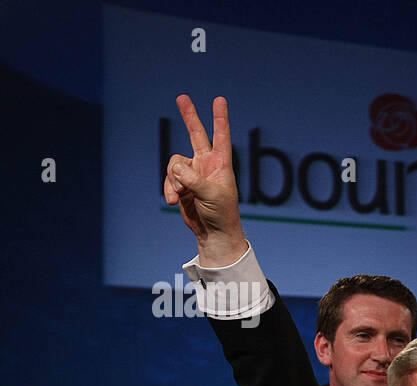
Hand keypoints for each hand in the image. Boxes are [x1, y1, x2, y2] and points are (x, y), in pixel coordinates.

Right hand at [163, 95, 246, 266]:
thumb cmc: (221, 214)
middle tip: (182, 97)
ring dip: (173, 180)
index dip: (220, 118)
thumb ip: (193, 179)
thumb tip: (176, 169)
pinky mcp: (181, 183)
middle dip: (190, 116)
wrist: (213, 233)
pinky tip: (174, 201)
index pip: (221, 136)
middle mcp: (207, 164)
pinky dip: (169, 189)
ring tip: (180, 196)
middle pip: (196, 135)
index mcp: (221, 164)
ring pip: (174, 164)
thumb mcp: (211, 195)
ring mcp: (193, 173)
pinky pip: (169, 178)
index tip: (220, 100)